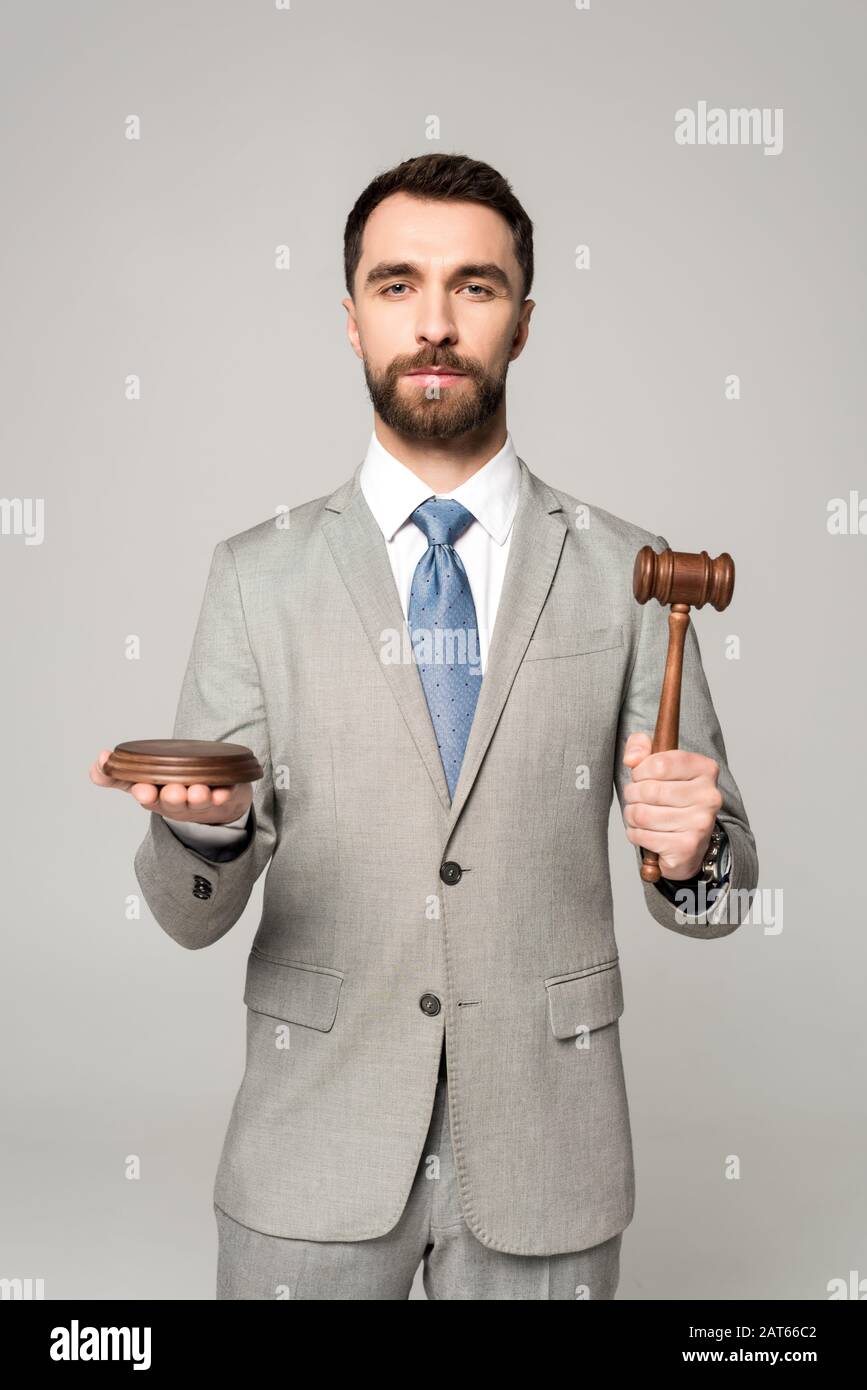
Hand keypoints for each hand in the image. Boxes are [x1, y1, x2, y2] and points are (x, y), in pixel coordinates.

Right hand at [89, 749, 252, 824]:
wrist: (212, 798)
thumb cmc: (170, 786)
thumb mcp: (140, 780)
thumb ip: (116, 773)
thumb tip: (100, 758)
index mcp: (156, 797)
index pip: (146, 796)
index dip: (144, 793)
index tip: (142, 790)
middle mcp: (177, 802)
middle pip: (173, 802)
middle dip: (172, 797)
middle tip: (173, 791)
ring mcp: (202, 801)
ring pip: (199, 801)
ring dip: (198, 797)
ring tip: (198, 791)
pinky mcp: (225, 796)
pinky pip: (226, 797)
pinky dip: (224, 795)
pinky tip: (223, 791)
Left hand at [621, 732, 721, 880]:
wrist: (688, 842)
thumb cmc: (670, 798)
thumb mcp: (657, 764)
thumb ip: (641, 746)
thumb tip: (631, 759)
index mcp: (705, 769)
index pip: (659, 764)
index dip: (640, 771)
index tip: (641, 777)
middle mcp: (709, 796)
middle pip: (649, 791)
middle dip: (633, 795)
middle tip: (637, 798)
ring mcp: (700, 823)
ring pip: (643, 814)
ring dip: (632, 815)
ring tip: (640, 815)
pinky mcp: (687, 847)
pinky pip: (643, 836)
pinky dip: (636, 834)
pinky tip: (646, 833)